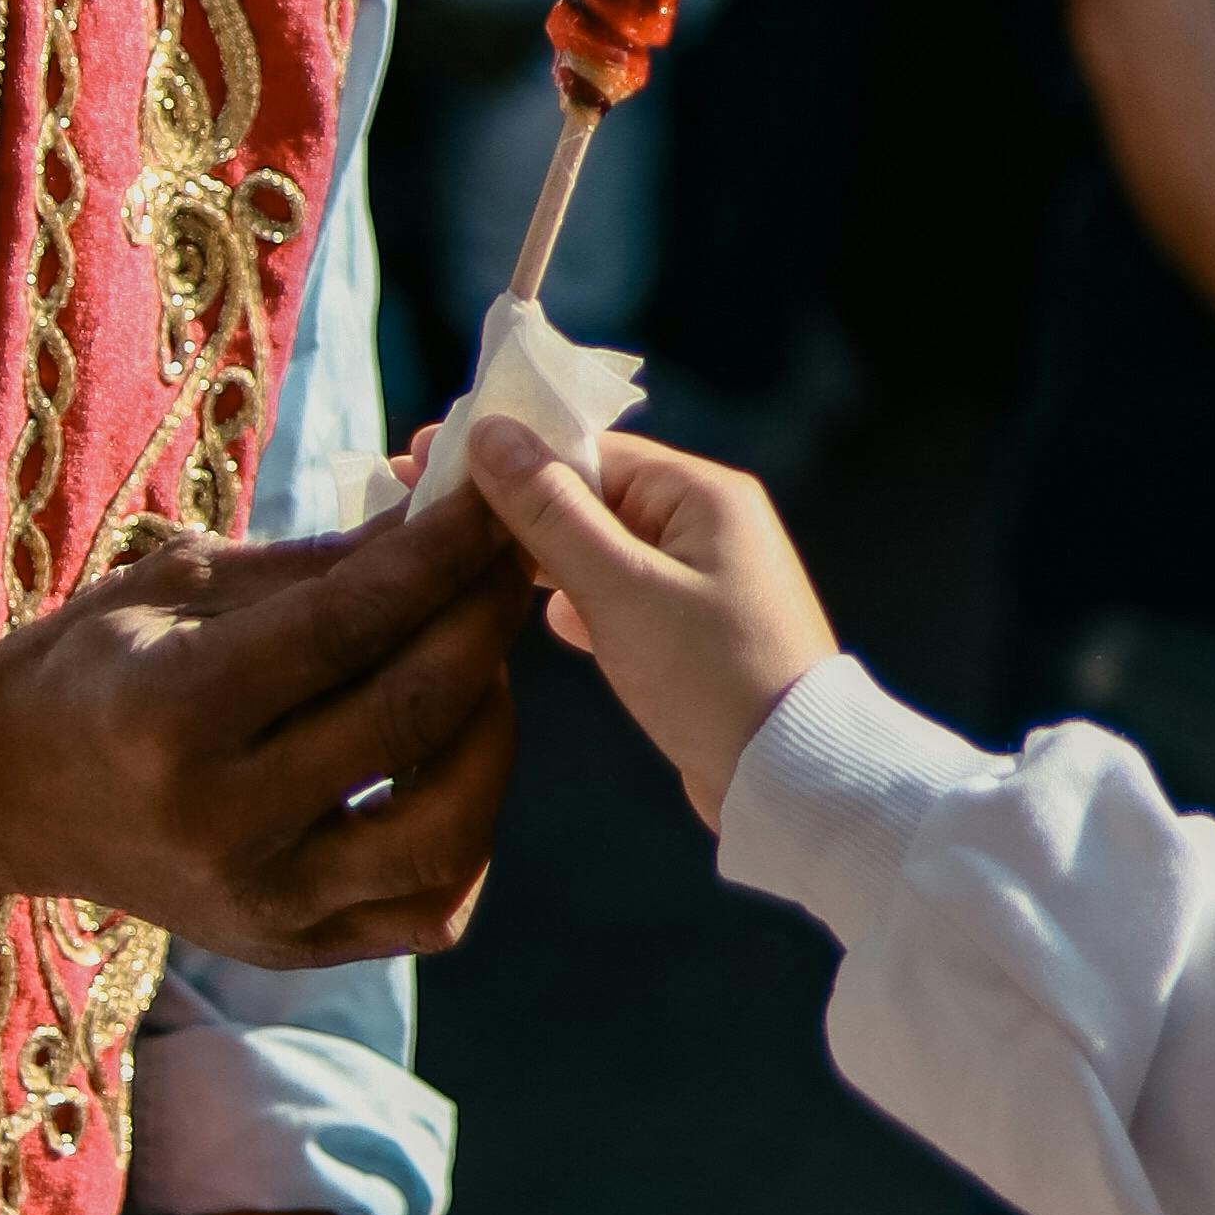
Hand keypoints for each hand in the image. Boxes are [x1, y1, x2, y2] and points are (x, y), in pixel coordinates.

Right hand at [0, 503, 534, 956]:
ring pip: (443, 830)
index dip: (441, 551)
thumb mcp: (177, 587)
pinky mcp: (286, 949)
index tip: (496, 492)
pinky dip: (467, 836)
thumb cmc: (89, 665)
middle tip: (520, 561)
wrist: (1, 795)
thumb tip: (443, 520)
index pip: (350, 623)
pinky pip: (423, 910)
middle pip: (409, 717)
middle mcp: (219, 823)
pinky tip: (458, 766)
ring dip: (494, 735)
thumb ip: (315, 566)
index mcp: (172, 715)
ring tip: (486, 667)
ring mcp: (258, 904)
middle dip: (483, 623)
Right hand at [466, 420, 834, 821]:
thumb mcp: (621, 590)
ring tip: (465, 560)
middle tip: (423, 506)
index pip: (588, 450)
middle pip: (592, 494)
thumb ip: (551, 512)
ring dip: (543, 555)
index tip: (426, 456)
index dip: (506, 453)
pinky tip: (543, 618)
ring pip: (602, 548)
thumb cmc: (711, 678)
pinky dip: (580, 601)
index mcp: (702, 494)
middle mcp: (706, 524)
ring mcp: (701, 579)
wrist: (791, 781)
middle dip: (516, 503)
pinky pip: (621, 595)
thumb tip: (489, 433)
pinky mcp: (692, 631)